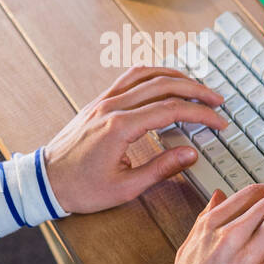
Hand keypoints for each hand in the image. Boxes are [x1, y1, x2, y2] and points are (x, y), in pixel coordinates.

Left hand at [45, 65, 225, 213]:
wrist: (44, 182)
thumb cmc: (81, 188)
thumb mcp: (126, 187)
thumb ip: (162, 168)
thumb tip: (191, 153)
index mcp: (120, 127)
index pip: (171, 110)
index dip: (201, 114)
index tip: (219, 122)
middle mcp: (111, 107)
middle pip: (163, 85)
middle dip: (196, 90)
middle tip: (218, 100)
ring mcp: (103, 101)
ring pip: (146, 74)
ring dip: (176, 77)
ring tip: (197, 87)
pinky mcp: (98, 102)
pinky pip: (129, 78)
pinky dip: (152, 75)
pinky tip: (165, 81)